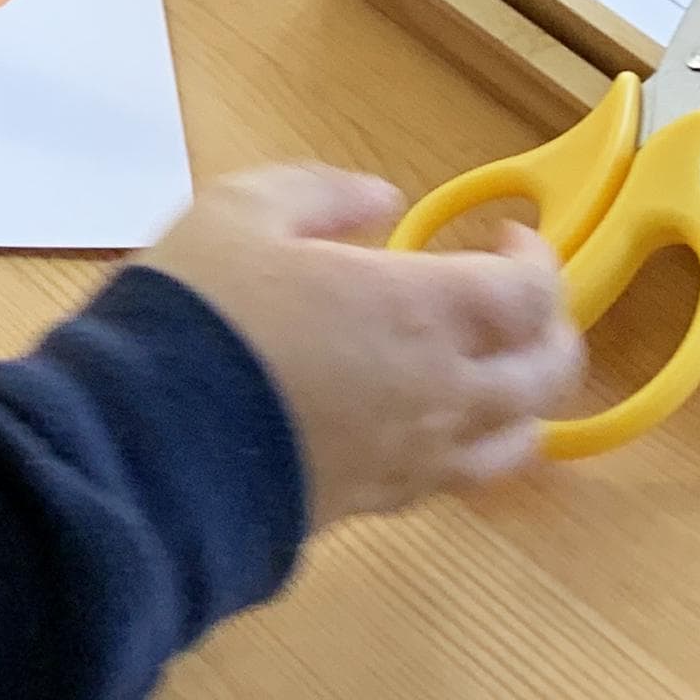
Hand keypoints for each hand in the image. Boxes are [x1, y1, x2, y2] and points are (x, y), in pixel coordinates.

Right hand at [141, 165, 583, 526]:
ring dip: (525, 397)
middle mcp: (440, 391)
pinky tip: (437, 418)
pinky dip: (472, 442)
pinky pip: (458, 477)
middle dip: (551, 328)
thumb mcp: (242, 209)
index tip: (508, 239)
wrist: (148, 446)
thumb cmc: (201, 313)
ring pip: (518, 440)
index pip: (529, 294)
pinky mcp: (378, 507)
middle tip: (520, 300)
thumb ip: (321, 192)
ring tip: (496, 367)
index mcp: (420, 310)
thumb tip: (383, 199)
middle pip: (547, 374)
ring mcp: (414, 459)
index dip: (536, 261)